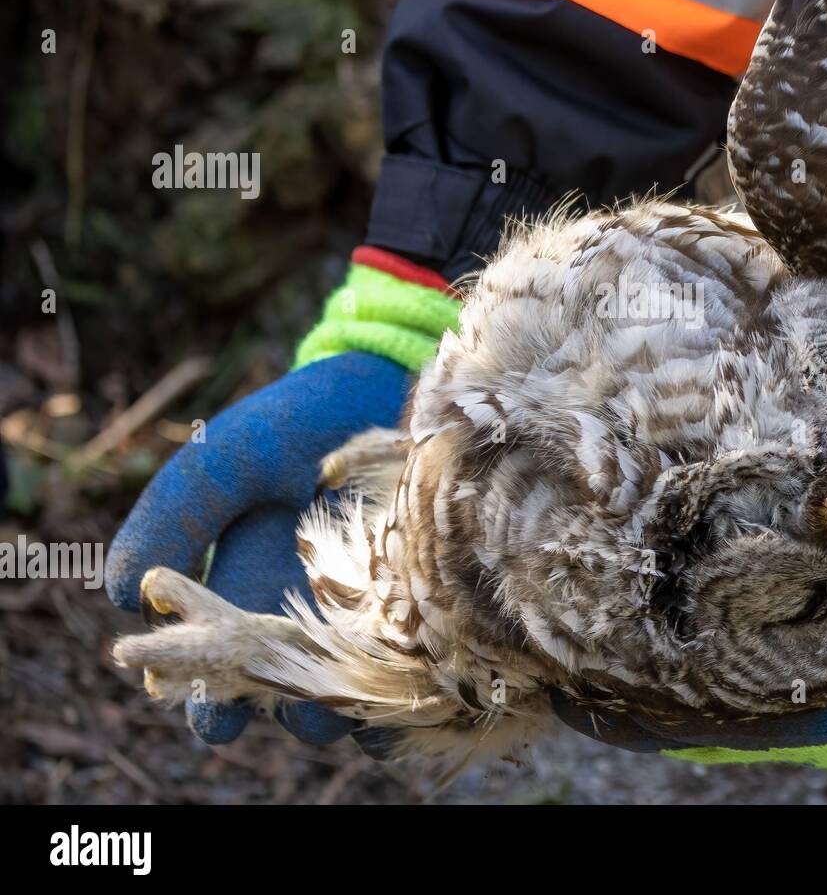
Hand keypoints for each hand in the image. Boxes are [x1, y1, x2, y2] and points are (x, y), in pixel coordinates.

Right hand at [106, 351, 409, 744]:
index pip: (220, 672)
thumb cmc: (291, 428)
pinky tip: (407, 684)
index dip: (210, 704)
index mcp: (246, 592)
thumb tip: (121, 595)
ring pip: (353, 689)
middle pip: (287, 694)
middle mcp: (303, 615)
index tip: (213, 715)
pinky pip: (419, 663)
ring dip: (345, 706)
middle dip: (283, 712)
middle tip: (286, 710)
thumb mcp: (224, 462)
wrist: (377, 392)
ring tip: (340, 705)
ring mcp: (366, 613)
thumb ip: (174, 517)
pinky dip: (411, 681)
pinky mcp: (424, 601)